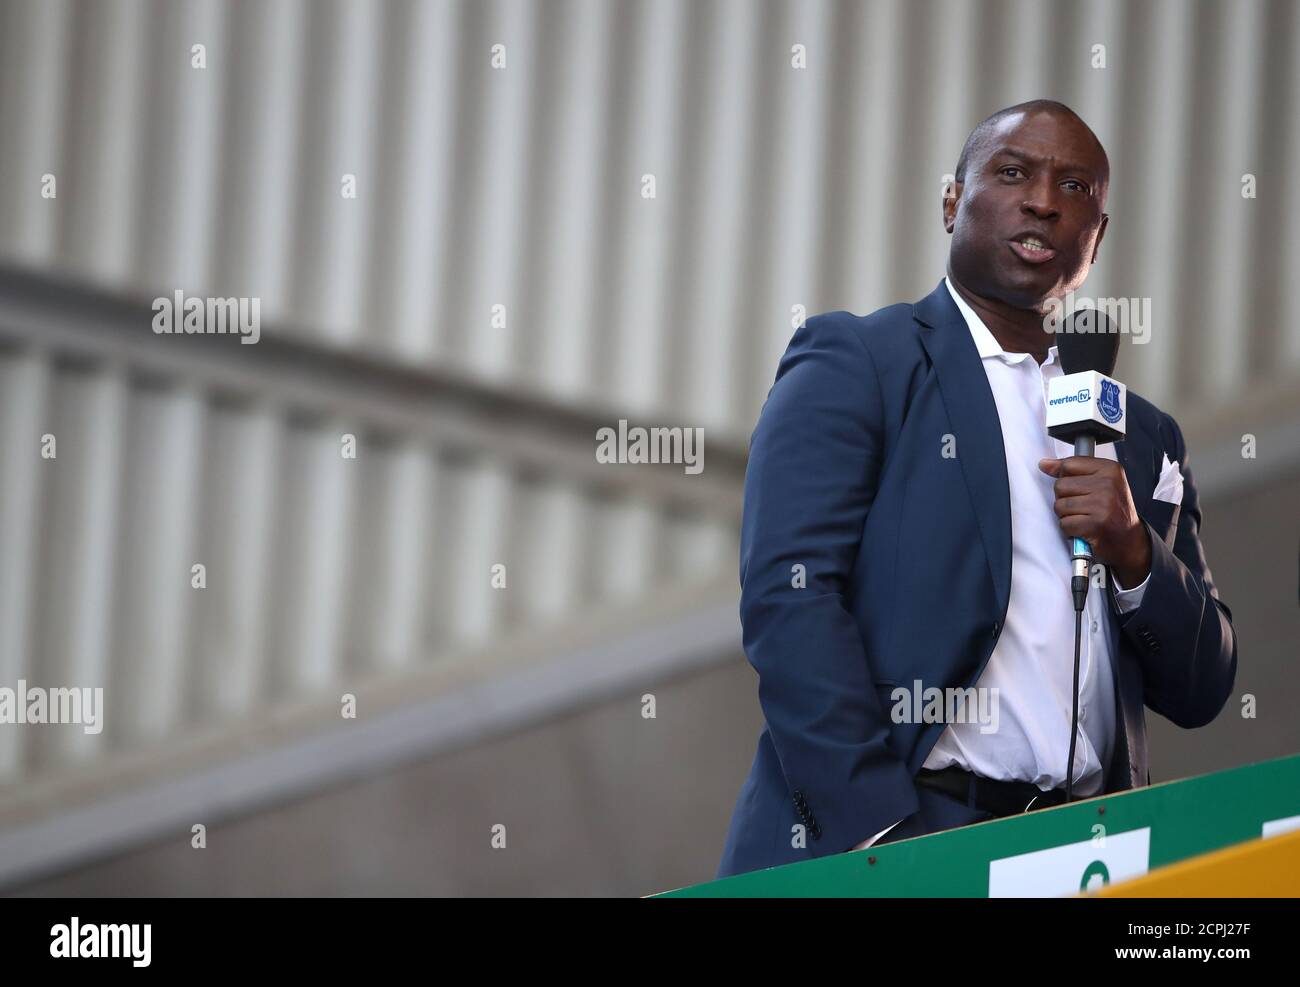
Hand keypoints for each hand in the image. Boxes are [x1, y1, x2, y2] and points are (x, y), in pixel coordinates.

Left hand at [1037, 456, 1151, 587]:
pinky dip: (1070, 530)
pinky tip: (1084, 529)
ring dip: (1067, 516)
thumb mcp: (1101, 483)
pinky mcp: (1096, 525)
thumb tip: (1045, 464)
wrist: (1129, 540)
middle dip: (1066, 499)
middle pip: (1060, 485)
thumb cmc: (1113, 511)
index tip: (1076, 488)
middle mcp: (1108, 485)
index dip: (1065, 478)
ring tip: (1084, 518)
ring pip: (1060, 505)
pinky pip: (1064, 524)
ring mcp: (1103, 505)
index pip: (1069, 465)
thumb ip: (1073, 471)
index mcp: (1110, 470)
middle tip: (1084, 507)